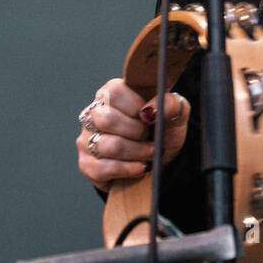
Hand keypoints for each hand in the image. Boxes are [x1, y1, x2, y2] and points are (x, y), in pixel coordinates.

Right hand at [75, 78, 190, 192]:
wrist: (160, 162)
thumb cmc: (163, 132)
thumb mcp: (176, 115)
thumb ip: (171, 104)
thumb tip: (150, 109)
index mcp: (114, 93)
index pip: (114, 92)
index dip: (136, 107)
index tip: (151, 117)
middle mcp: (95, 113)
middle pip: (107, 119)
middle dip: (136, 132)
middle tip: (150, 138)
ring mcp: (86, 138)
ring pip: (106, 145)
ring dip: (136, 153)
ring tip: (149, 154)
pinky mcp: (86, 163)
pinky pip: (101, 168)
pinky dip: (127, 170)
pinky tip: (140, 167)